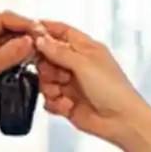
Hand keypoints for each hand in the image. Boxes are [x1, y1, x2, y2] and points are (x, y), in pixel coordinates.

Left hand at [0, 10, 39, 132]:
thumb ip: (4, 57)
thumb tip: (28, 41)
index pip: (1, 20)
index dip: (23, 24)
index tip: (41, 33)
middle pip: (9, 30)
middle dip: (28, 36)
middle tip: (47, 45)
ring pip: (13, 44)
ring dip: (27, 48)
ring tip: (45, 55)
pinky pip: (12, 57)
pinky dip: (24, 60)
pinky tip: (36, 64)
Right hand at [32, 21, 148, 144]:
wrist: (121, 121)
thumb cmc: (113, 89)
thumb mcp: (84, 63)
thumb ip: (60, 51)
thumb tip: (40, 39)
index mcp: (86, 49)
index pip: (62, 32)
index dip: (46, 29)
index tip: (29, 32)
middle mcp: (78, 65)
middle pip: (48, 57)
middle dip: (45, 66)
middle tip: (53, 74)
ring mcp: (72, 85)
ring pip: (45, 80)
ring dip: (49, 87)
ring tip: (61, 93)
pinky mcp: (67, 103)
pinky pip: (49, 100)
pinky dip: (54, 103)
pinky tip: (66, 106)